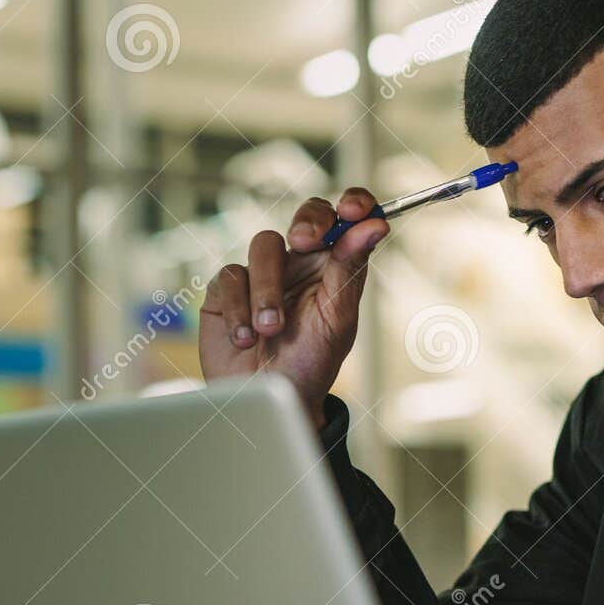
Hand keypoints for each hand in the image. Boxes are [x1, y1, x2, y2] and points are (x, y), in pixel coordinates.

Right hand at [198, 189, 388, 428]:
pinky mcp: (228, 290)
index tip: (352, 209)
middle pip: (307, 216)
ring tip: (271, 329)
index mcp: (335, 266)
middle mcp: (300, 263)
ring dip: (268, 289)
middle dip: (307, 223)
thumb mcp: (337, 319)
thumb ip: (350, 268)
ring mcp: (262, 274)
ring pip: (264, 245)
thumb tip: (375, 225)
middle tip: (304, 243)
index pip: (347, 218)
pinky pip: (231, 276)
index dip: (353, 203)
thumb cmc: (309, 364)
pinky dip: (239, 309)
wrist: (266, 401)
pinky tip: (245, 339)